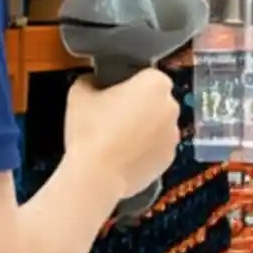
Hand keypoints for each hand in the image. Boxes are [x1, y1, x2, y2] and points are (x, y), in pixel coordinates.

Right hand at [63, 69, 180, 199]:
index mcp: (156, 83)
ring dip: (143, 129)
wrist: (97, 176)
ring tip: (116, 140)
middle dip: (138, 106)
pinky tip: (124, 156)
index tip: (112, 95)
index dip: (127, 84)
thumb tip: (94, 81)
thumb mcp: (79, 93)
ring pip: (158, 125)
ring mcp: (174, 134)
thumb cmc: (90, 129)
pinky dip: (145, 150)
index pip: (146, 75)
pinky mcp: (170, 158)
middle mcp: (172, 106)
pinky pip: (158, 147)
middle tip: (112, 117)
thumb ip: (90, 80)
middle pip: (155, 100)